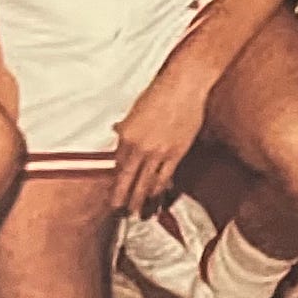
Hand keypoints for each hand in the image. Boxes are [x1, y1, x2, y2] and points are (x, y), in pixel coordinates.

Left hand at [110, 42, 221, 214]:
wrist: (184, 85)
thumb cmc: (159, 91)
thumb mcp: (135, 108)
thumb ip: (126, 124)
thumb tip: (117, 130)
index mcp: (126, 135)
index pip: (117, 165)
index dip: (116, 181)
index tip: (114, 190)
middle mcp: (139, 147)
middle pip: (128, 180)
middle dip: (122, 199)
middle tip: (119, 212)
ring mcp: (158, 152)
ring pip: (147, 183)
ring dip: (142, 200)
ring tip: (139, 213)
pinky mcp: (176, 153)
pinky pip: (165, 177)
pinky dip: (161, 190)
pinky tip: (158, 198)